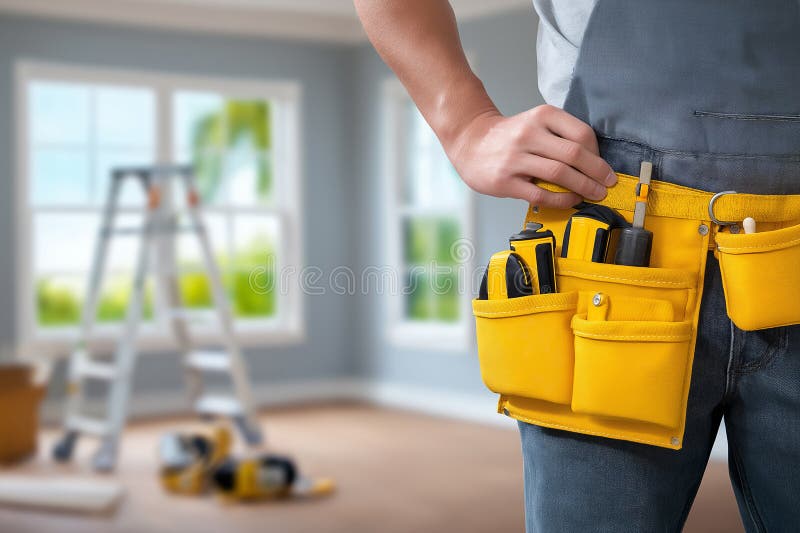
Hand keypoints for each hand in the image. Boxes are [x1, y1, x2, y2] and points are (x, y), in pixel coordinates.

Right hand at [445, 105, 616, 207]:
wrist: (470, 142)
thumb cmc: (509, 136)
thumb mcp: (535, 122)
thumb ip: (561, 136)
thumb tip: (594, 162)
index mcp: (541, 116)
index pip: (581, 134)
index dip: (598, 153)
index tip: (603, 166)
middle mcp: (528, 134)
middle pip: (574, 154)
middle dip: (597, 172)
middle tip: (608, 183)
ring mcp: (515, 158)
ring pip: (560, 174)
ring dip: (584, 187)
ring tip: (595, 194)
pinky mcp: (506, 181)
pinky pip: (541, 193)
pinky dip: (562, 199)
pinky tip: (571, 200)